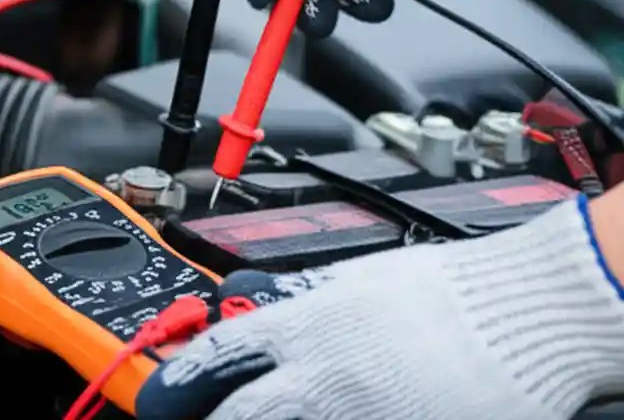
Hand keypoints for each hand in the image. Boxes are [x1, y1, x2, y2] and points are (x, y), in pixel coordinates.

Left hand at [134, 198, 623, 419]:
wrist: (524, 316)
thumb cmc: (449, 292)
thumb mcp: (356, 279)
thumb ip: (299, 296)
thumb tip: (257, 297)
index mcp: (307, 325)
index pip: (219, 353)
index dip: (182, 377)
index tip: (162, 390)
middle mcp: (322, 376)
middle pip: (239, 415)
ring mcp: (356, 415)